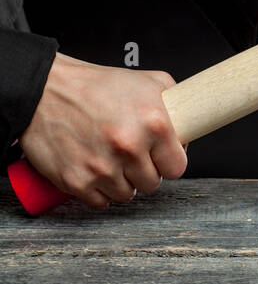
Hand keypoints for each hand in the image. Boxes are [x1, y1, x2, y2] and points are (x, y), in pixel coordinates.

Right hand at [18, 52, 187, 207]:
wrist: (44, 91)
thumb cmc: (94, 85)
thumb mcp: (146, 81)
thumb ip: (173, 104)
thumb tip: (187, 127)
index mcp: (154, 122)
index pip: (177, 167)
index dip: (168, 161)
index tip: (160, 156)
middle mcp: (130, 146)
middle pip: (153, 183)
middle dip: (144, 170)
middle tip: (130, 153)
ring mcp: (103, 167)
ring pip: (127, 194)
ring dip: (121, 181)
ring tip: (110, 157)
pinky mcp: (77, 182)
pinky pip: (100, 202)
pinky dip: (98, 190)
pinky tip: (94, 168)